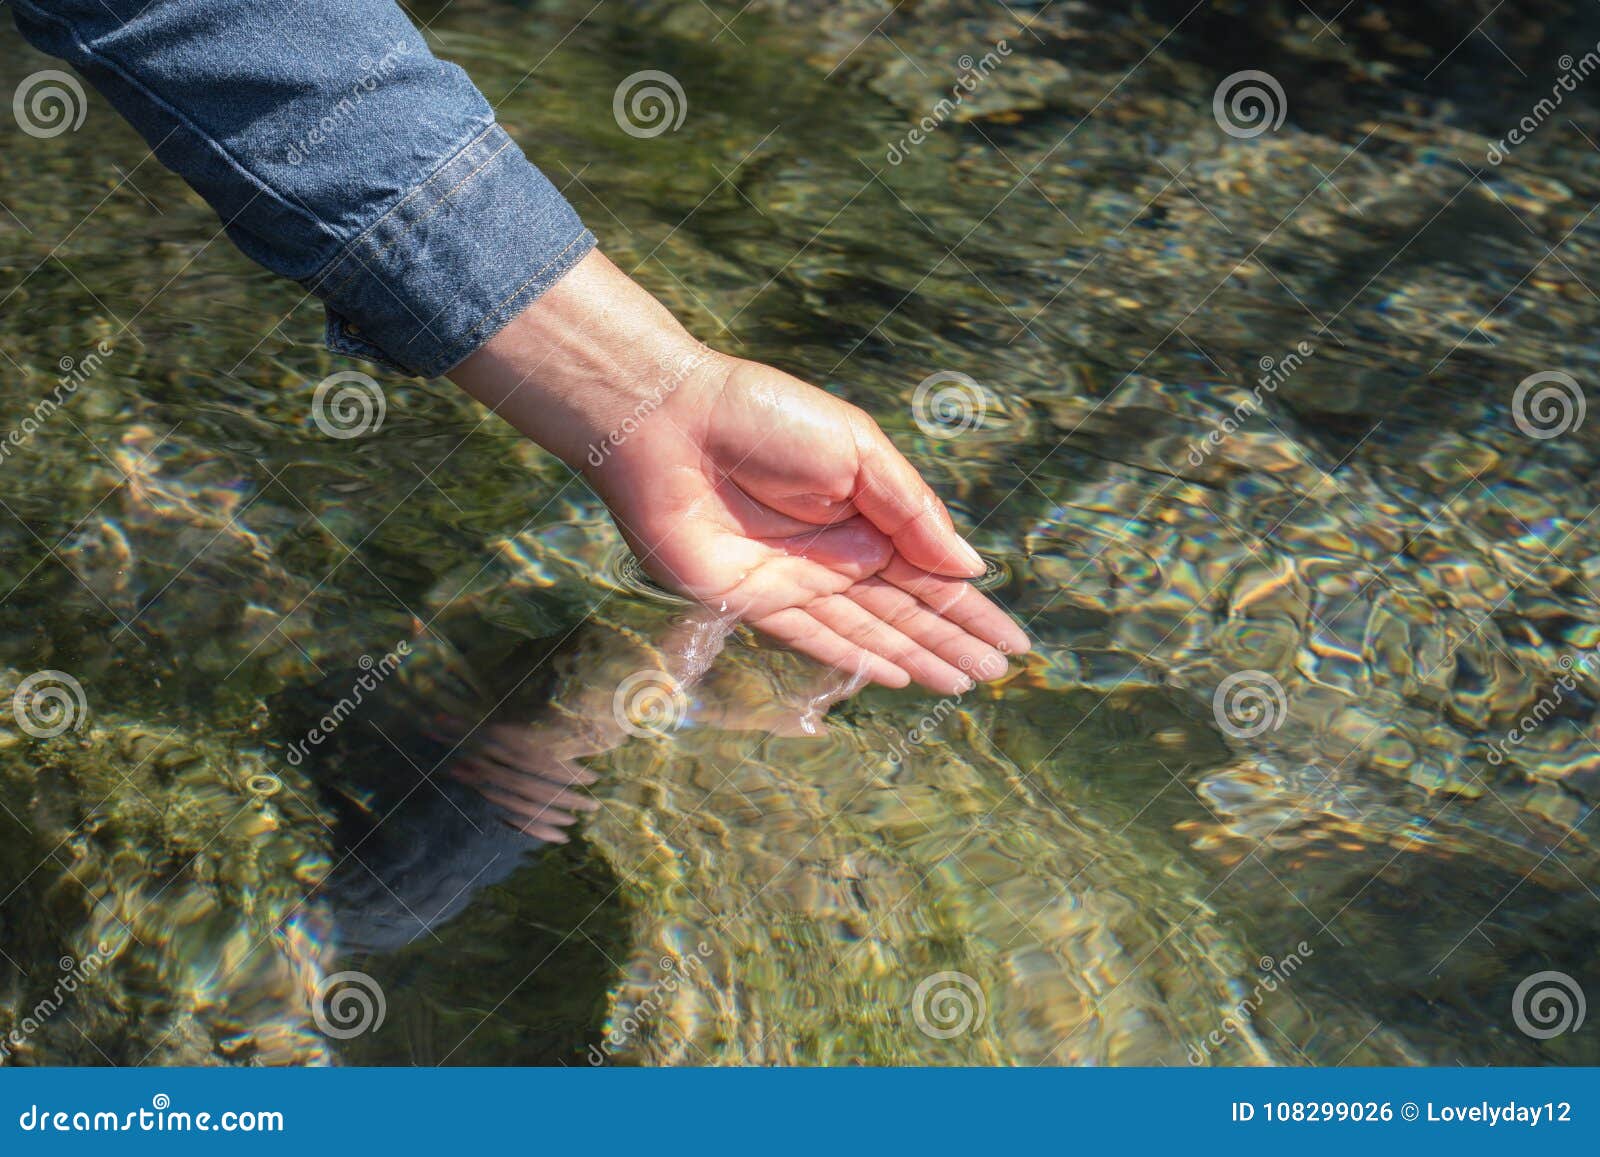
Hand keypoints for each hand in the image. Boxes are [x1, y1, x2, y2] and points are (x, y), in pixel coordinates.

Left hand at [450, 249, 1027, 693]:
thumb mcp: (858, 451)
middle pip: (906, 608)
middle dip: (953, 641)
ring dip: (917, 657)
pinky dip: (854, 659)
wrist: (670, 422)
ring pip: (869, 630)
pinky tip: (894, 676)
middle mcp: (837, 549)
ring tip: (964, 685)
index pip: (931, 571)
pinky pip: (812, 639)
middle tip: (998, 676)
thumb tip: (969, 567)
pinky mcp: (753, 601)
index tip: (1012, 641)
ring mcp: (797, 579)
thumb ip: (912, 511)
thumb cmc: (765, 418)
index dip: (971, 608)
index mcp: (867, 508)